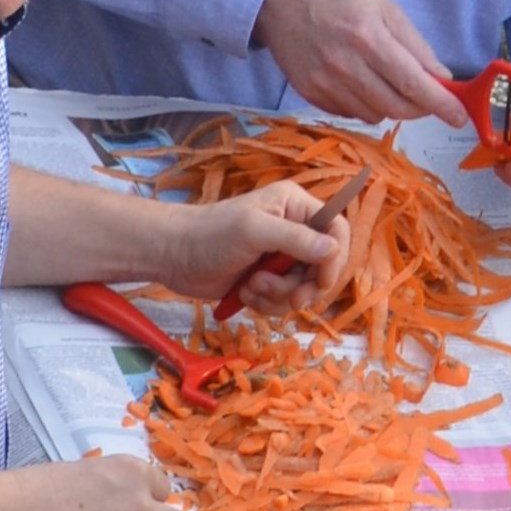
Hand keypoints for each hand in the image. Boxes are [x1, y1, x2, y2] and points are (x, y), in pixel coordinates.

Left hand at [160, 181, 348, 313]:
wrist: (173, 255)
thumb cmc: (209, 234)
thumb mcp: (254, 231)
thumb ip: (296, 239)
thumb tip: (332, 250)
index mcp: (296, 207)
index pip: (337, 232)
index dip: (335, 260)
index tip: (320, 282)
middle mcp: (295, 230)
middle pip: (325, 267)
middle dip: (304, 286)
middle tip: (291, 299)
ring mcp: (282, 257)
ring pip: (305, 288)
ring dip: (280, 296)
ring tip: (253, 286)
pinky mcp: (269, 279)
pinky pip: (286, 301)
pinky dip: (267, 303)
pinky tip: (245, 293)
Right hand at [254, 0, 466, 125]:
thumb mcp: (384, 8)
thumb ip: (416, 46)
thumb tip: (443, 80)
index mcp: (369, 38)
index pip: (414, 84)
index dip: (441, 104)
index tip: (459, 117)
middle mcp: (346, 66)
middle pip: (398, 107)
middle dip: (421, 107)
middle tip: (426, 96)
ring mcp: (326, 84)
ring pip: (377, 115)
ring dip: (392, 105)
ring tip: (385, 79)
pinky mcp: (312, 95)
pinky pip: (353, 114)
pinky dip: (366, 105)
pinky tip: (361, 83)